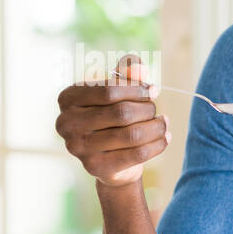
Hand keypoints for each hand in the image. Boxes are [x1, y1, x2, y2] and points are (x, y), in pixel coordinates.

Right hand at [56, 56, 167, 186]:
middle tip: (156, 111)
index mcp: (68, 98)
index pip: (110, 90)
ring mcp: (78, 148)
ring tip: (164, 123)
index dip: (137, 90)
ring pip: (132, 135)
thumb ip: (127, 73)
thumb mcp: (119, 91)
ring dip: (156, 127)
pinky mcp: (95, 167)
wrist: (111, 159)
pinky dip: (158, 144)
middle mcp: (66, 123)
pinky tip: (166, 137)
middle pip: (122, 113)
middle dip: (147, 110)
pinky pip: (137, 154)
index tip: (154, 91)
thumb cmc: (113, 118)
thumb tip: (138, 66)